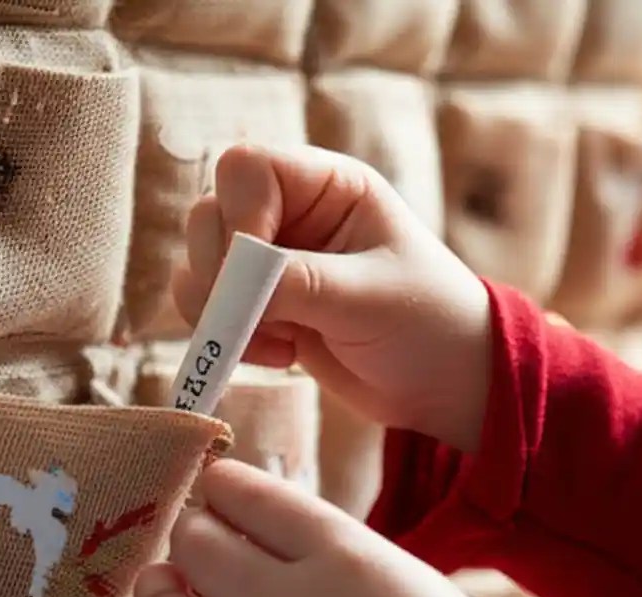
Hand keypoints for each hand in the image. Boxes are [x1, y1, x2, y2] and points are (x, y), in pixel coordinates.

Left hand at [106, 459, 512, 596]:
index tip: (215, 490)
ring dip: (158, 591)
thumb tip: (255, 537)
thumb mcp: (400, 576)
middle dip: (192, 534)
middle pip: (197, 542)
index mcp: (341, 553)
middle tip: (198, 541)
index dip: (220, 486)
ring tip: (164, 587)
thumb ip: (327, 553)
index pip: (246, 494)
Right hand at [174, 144, 491, 452]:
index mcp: (328, 186)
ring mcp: (270, 259)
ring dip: (220, 310)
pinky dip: (227, 335)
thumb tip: (227, 288)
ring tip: (277, 342)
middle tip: (257, 316)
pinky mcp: (259, 304)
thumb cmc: (426, 322)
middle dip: (220, 273)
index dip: (240, 216)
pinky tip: (279, 355)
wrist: (442, 384)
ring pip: (198, 263)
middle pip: (210, 214)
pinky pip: (206, 307)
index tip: (256, 271)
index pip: (247, 167)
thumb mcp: (367, 298)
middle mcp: (291, 212)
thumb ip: (295, 284)